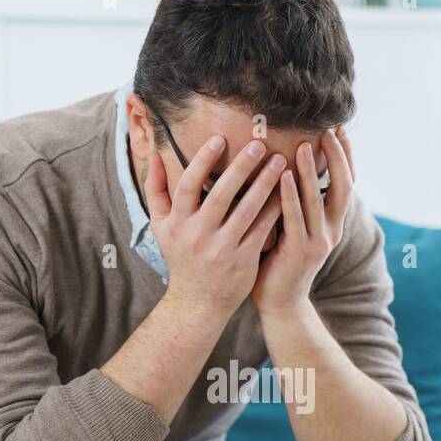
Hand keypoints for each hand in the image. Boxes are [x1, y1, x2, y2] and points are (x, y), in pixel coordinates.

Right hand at [146, 135, 285, 317]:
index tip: (220, 139)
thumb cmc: (181, 256)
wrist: (198, 302)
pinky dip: (274, 209)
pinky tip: (287, 191)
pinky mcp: (243, 260)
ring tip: (280, 162)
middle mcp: (199, 235)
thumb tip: (153, 154)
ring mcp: (222, 249)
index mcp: (178, 223)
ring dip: (265, 184)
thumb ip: (156, 190)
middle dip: (241, 168)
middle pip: (221, 195)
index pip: (188, 186)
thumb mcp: (161, 226)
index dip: (202, 161)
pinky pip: (261, 229)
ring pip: (247, 211)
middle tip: (258, 144)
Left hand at [251, 126, 355, 318]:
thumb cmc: (279, 261)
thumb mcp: (292, 227)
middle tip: (328, 129)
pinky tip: (283, 174)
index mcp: (333, 223)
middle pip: (342, 186)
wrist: (280, 304)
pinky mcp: (301, 251)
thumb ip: (295, 201)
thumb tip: (286, 164)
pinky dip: (290, 194)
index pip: (346, 182)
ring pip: (318, 199)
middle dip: (337, 156)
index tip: (339, 129)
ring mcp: (319, 242)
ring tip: (304, 144)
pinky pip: (295, 217)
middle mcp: (332, 230)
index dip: (345, 156)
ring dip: (311, 171)